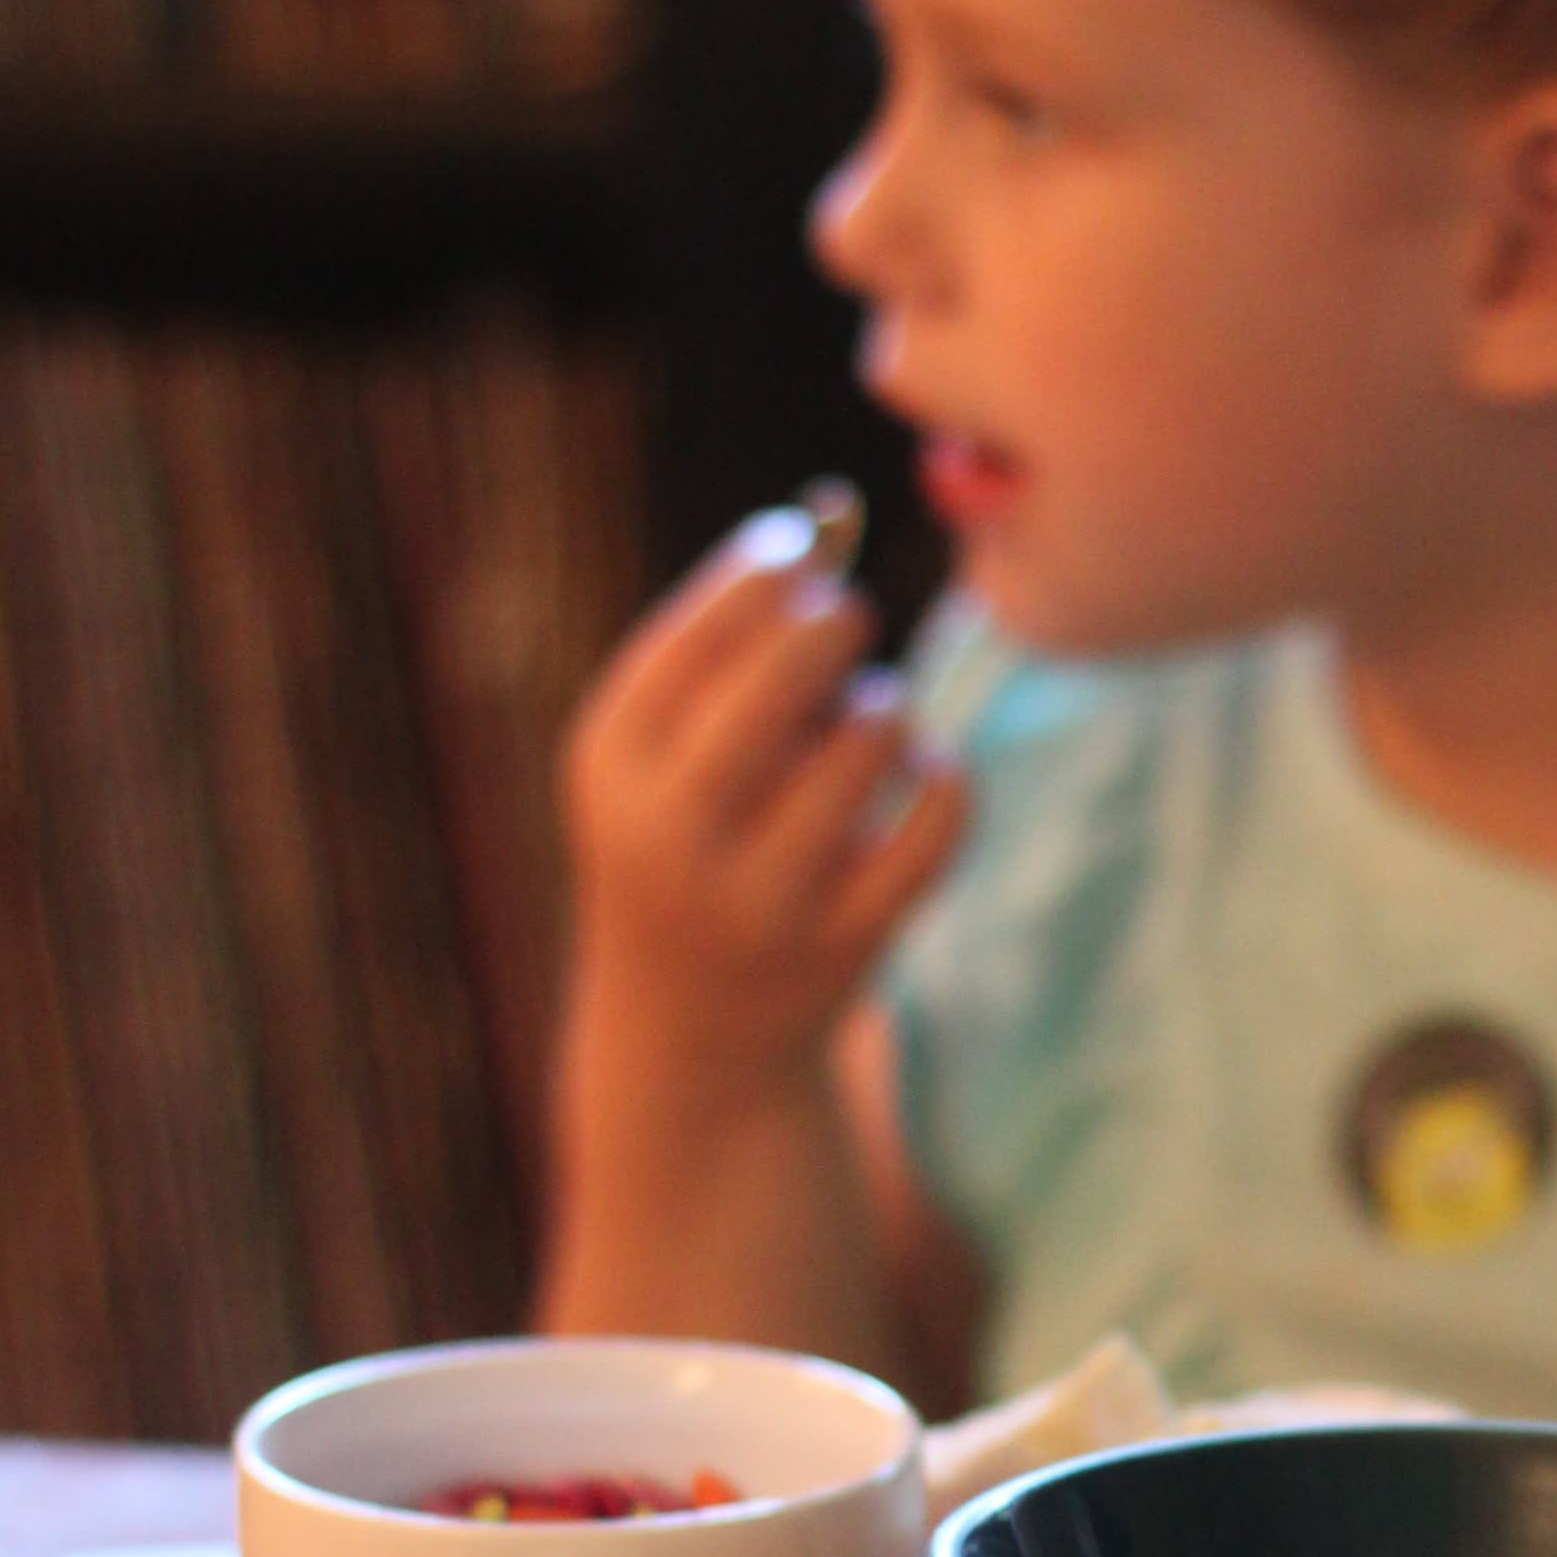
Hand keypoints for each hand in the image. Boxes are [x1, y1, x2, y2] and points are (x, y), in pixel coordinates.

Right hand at [561, 506, 966, 1082]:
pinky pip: (937, 819)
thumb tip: (827, 517)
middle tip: (847, 624)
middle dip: (835, 622)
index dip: (767, 568)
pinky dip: (946, 780)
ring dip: (885, 710)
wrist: (690, 1038)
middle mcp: (671, 832)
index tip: (801, 554)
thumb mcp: (666, 754)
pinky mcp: (846, 945)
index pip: (700, 626)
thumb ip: (729, 642)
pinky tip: (923, 778)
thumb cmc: (687, 845)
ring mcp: (760, 896)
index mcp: (610, 764)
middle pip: (788, 667)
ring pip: (873, 735)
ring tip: (867, 729)